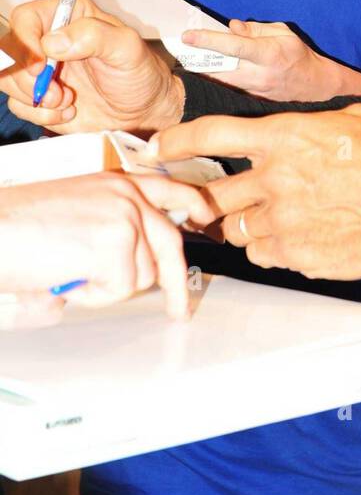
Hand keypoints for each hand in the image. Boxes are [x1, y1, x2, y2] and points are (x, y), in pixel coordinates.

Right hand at [0, 171, 217, 324]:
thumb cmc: (14, 227)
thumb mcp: (73, 214)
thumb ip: (108, 229)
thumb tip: (127, 267)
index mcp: (115, 183)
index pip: (169, 191)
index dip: (193, 207)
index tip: (206, 221)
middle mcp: (126, 196)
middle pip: (169, 244)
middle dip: (175, 284)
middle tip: (179, 311)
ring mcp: (125, 219)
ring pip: (142, 276)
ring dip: (105, 287)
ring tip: (67, 270)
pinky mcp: (115, 245)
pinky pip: (119, 290)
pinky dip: (90, 294)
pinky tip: (64, 276)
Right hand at [1, 0, 183, 134]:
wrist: (145, 113)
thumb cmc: (141, 74)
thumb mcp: (127, 48)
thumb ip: (93, 36)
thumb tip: (51, 43)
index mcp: (68, 16)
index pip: (25, 18)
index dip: (24, 42)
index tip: (39, 66)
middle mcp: (48, 39)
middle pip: (8, 51)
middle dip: (27, 77)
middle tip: (56, 94)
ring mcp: (41, 70)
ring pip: (7, 79)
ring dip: (35, 97)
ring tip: (67, 102)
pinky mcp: (39, 97)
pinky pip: (19, 105)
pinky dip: (41, 114)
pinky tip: (69, 112)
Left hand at [149, 104, 360, 279]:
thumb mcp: (354, 120)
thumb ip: (312, 125)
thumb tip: (300, 129)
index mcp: (285, 137)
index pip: (211, 135)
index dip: (176, 142)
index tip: (157, 149)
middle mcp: (275, 179)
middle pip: (214, 195)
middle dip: (213, 201)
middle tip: (220, 203)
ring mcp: (282, 221)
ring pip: (236, 230)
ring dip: (245, 226)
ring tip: (274, 220)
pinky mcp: (295, 255)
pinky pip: (263, 255)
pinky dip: (271, 249)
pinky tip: (297, 238)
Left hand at [181, 20, 360, 101]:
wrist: (315, 86)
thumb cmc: (298, 55)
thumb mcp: (283, 33)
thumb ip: (256, 29)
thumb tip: (232, 27)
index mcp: (268, 54)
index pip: (234, 46)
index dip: (208, 40)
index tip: (188, 36)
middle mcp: (259, 74)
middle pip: (219, 67)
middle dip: (195, 58)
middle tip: (176, 49)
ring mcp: (254, 90)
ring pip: (219, 80)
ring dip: (201, 70)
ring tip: (184, 58)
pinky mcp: (251, 98)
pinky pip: (227, 88)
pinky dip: (214, 79)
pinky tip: (202, 71)